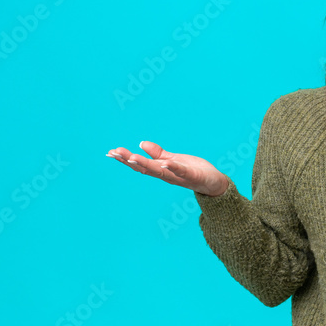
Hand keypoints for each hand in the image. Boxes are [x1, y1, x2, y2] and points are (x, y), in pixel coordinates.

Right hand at [106, 141, 228, 196]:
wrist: (214, 182)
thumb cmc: (194, 171)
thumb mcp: (174, 159)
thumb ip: (159, 154)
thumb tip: (141, 143)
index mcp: (162, 170)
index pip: (141, 165)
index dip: (125, 159)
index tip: (110, 152)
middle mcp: (167, 175)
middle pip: (146, 168)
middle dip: (129, 160)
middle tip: (115, 153)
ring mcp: (179, 177)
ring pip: (160, 171)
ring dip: (146, 164)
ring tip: (132, 157)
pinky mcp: (193, 176)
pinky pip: (182, 172)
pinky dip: (173, 168)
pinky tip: (165, 163)